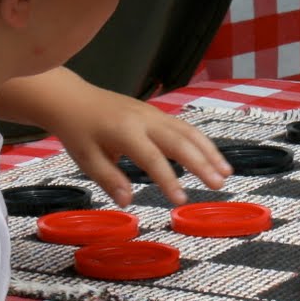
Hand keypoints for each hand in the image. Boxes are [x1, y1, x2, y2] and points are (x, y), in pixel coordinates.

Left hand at [58, 90, 230, 205]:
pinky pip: (184, 127)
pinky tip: (212, 157)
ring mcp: (153, 114)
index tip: (182, 200)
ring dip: (209, 151)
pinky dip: (201, 142)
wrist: (73, 99)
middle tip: (218, 185)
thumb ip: (109, 180)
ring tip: (225, 173)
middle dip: (202, 163)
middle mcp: (144, 120)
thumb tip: (128, 201)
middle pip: (180, 141)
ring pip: (188, 131)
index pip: (152, 158)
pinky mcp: (157, 113)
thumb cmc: (79, 131)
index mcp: (125, 132)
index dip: (168, 180)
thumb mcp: (86, 159)